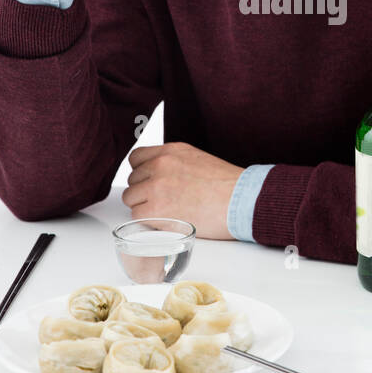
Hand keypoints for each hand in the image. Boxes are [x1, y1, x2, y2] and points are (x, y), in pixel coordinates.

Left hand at [122, 142, 243, 239]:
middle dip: (144, 192)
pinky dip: (149, 221)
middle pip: (133, 180)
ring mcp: (156, 187)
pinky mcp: (156, 209)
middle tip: (163, 201)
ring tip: (166, 211)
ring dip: (144, 206)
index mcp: (170, 151)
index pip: (135, 159)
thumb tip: (158, 174)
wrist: (240, 200)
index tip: (148, 182)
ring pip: (131, 198)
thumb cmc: (226, 185)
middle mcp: (160, 165)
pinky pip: (137, 216)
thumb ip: (173, 162)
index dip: (141, 173)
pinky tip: (166, 220)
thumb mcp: (196, 159)